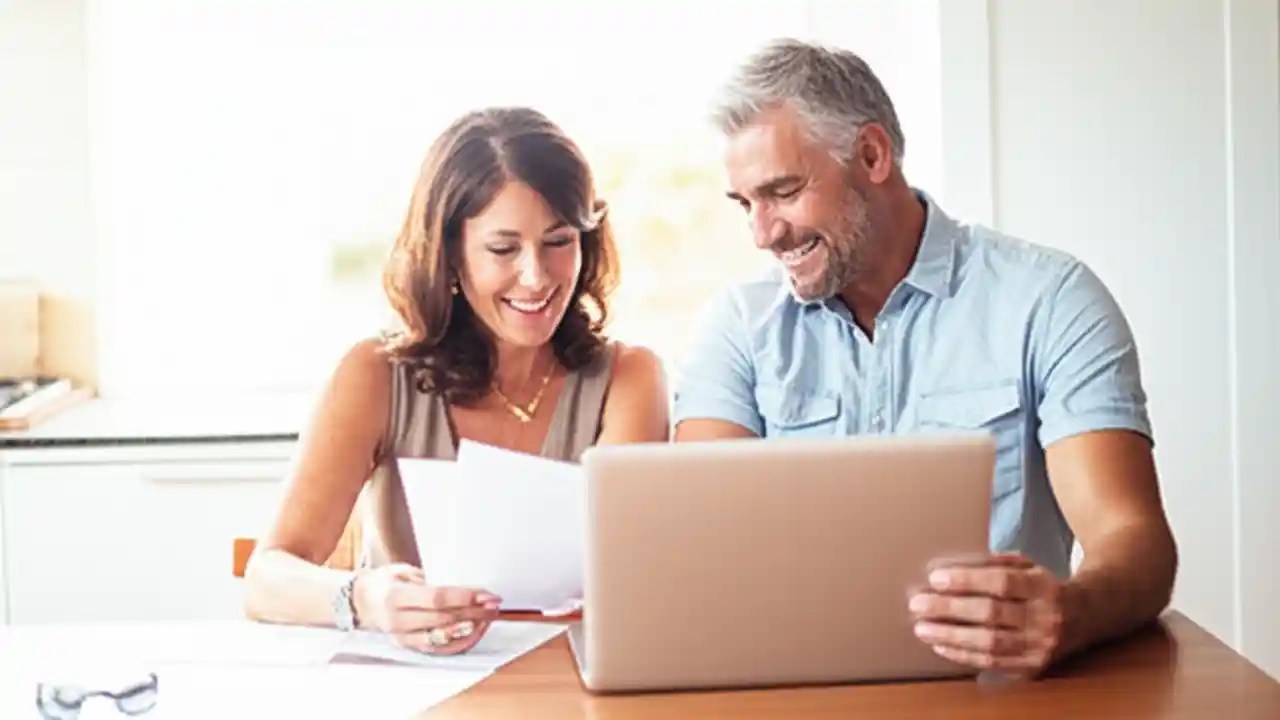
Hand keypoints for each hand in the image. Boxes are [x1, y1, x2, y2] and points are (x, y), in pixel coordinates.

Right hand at [353, 563, 501, 654]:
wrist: (361, 602)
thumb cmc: (385, 582)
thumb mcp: (401, 571)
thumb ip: (428, 578)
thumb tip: (461, 583)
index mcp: (396, 598)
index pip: (436, 599)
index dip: (465, 596)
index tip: (486, 593)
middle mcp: (398, 621)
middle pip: (444, 619)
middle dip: (474, 612)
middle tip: (494, 604)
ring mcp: (404, 638)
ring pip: (444, 639)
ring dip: (471, 630)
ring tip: (489, 617)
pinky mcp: (410, 647)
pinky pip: (440, 650)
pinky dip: (461, 642)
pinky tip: (477, 632)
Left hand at [908, 553, 1068, 676]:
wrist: (1087, 616)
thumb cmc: (1042, 586)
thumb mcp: (1025, 565)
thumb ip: (989, 564)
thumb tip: (945, 568)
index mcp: (1043, 587)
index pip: (1001, 583)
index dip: (966, 580)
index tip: (935, 578)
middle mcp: (1045, 618)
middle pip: (991, 614)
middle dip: (949, 609)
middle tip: (917, 604)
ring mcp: (1040, 646)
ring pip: (990, 644)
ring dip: (950, 636)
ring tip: (922, 628)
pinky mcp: (1033, 667)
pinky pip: (993, 664)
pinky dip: (963, 655)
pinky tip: (940, 645)